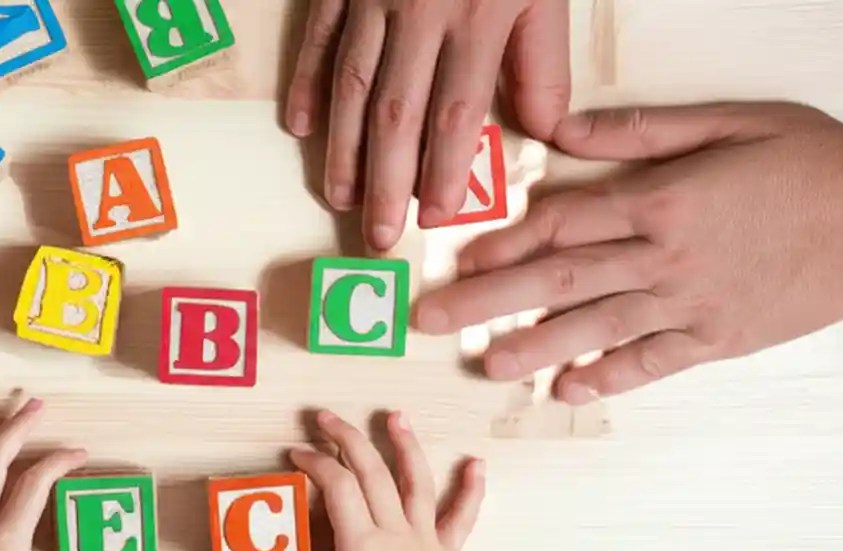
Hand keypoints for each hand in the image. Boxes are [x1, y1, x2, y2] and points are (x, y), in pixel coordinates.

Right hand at [233, 410, 514, 550]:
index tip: (296, 452)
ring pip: (417, 482)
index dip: (316, 463)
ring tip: (395, 416)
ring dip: (406, 445)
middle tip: (325, 417)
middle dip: (347, 438)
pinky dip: (471, 490)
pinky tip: (477, 464)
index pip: (338, 486)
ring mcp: (423, 538)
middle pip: (373, 472)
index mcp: (361, 542)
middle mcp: (394, 531)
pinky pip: (460, 517)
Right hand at [286, 0, 570, 250]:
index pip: (457, 113)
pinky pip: (318, 36)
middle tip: (377, 236)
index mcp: (479, 17)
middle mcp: (421, 13)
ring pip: (352, 84)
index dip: (444, 172)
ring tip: (341, 198)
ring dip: (343, 147)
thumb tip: (543, 131)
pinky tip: (299, 127)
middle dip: (387, 181)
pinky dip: (305, 82)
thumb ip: (542, 59)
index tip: (433, 218)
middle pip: (398, 113)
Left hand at [415, 102, 842, 402]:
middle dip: (487, 300)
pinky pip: (653, 363)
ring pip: (596, 327)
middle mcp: (664, 258)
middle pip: (559, 280)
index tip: (459, 260)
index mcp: (660, 201)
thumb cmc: (808, 163)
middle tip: (432, 320)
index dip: (504, 243)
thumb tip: (563, 129)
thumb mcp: (727, 122)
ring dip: (534, 346)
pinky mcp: (717, 337)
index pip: (563, 224)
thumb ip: (639, 131)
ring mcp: (689, 304)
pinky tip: (567, 389)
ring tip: (484, 363)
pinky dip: (609, 377)